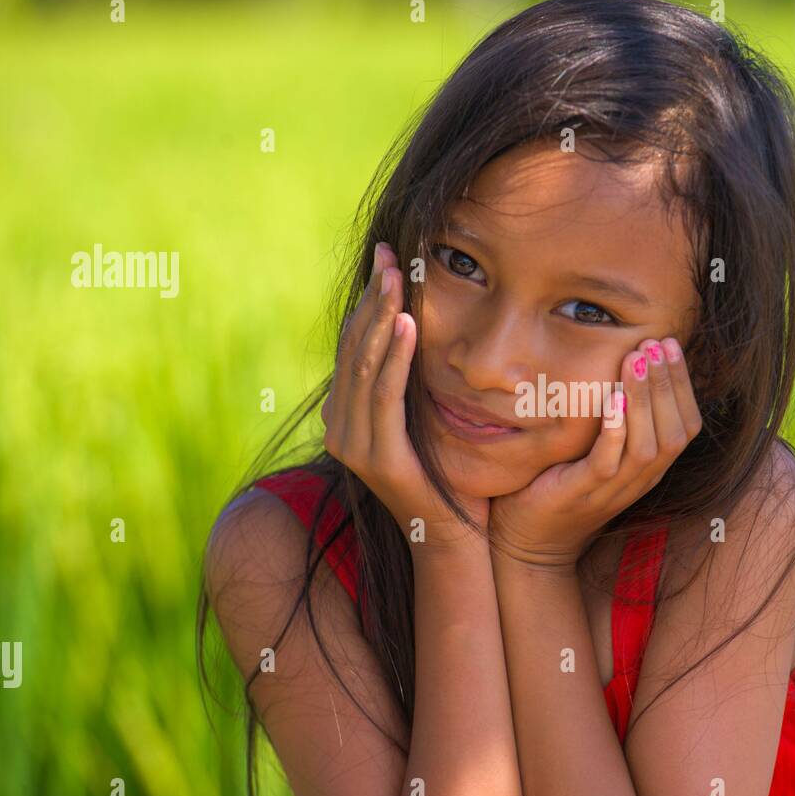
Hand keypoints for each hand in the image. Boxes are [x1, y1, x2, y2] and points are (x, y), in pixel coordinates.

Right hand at [321, 242, 489, 550]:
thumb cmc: (448, 480)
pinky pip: (385, 397)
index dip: (369, 302)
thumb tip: (418, 329)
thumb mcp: (425, 421)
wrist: (454, 540)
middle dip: (374, 299)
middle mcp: (339, 429)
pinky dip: (396, 359)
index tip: (388, 260)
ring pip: (366, 367)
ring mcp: (353, 445)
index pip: (354, 347)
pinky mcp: (377, 459)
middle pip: (355, 349)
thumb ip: (411, 385)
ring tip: (398, 279)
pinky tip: (410, 326)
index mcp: (345, 417)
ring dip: (384, 318)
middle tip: (391, 256)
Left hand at [488, 337, 700, 570]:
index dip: (683, 385)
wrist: (530, 541)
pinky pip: (607, 464)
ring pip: (646, 447)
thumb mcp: (600, 450)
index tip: (672, 344)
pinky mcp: (581, 494)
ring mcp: (612, 490)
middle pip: (674, 433)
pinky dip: (615, 432)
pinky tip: (612, 401)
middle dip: (667, 384)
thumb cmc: (563, 484)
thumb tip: (627, 362)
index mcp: (649, 468)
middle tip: (656, 343)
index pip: (686, 425)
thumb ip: (619, 418)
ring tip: (636, 361)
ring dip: (644, 401)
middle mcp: (639, 480)